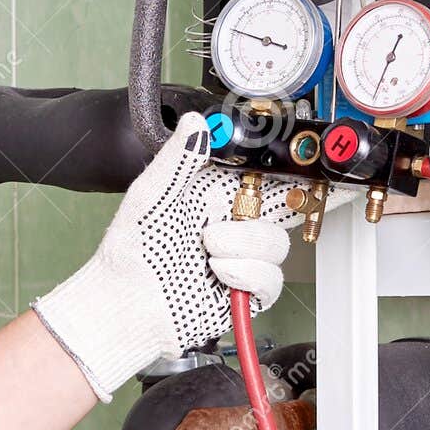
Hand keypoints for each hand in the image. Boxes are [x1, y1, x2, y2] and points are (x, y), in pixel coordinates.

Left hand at [33, 112, 333, 400]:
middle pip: (283, 209)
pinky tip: (220, 275)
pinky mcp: (249, 291)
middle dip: (287, 207)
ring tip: (209, 252)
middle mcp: (233, 227)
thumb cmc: (130, 254)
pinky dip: (246, 275)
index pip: (261, 178)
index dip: (286, 171)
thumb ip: (178, 158)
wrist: (127, 307)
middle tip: (261, 213)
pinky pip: (271, 278)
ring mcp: (243, 259)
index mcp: (213, 199)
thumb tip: (196, 122)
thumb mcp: (151, 196)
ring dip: (242, 247)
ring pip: (276, 243)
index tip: (302, 164)